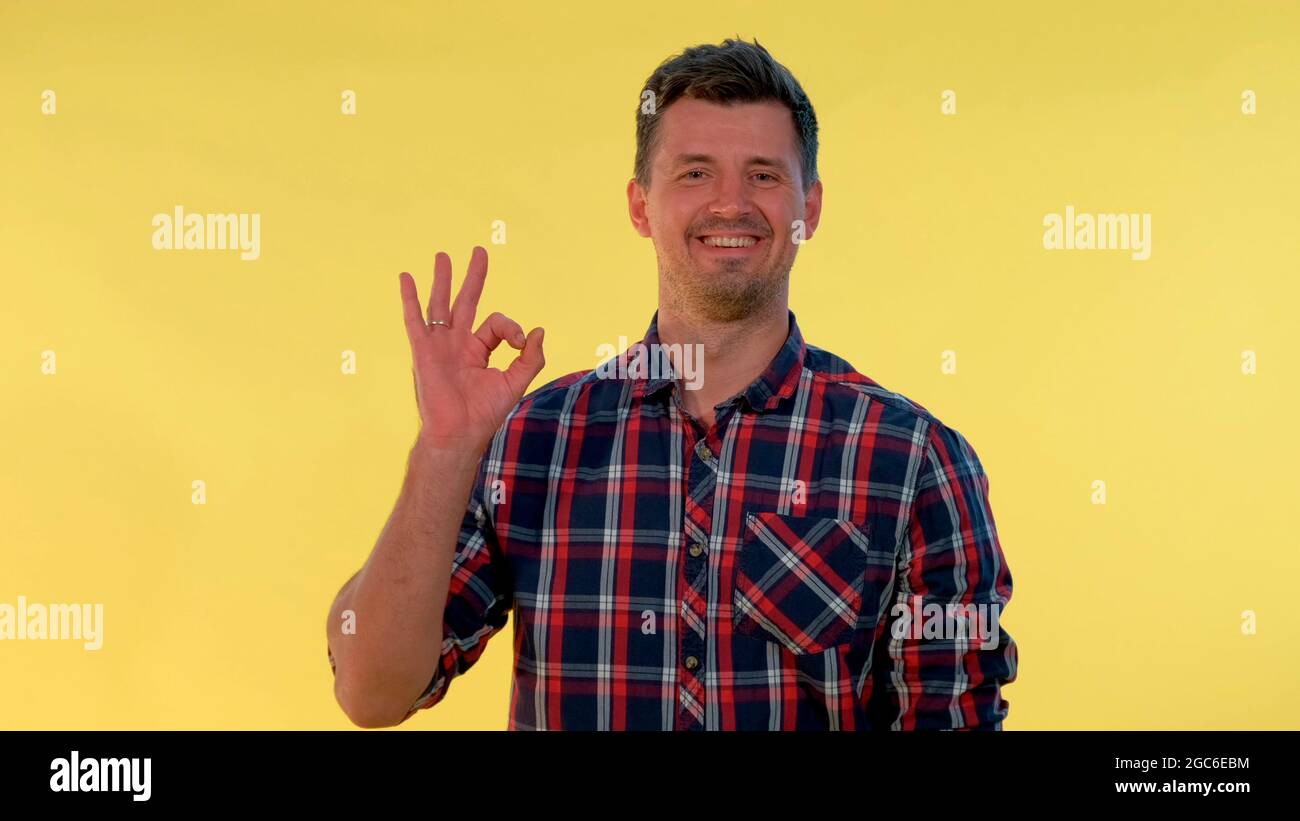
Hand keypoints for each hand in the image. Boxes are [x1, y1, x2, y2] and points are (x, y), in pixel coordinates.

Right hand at [398, 246, 544, 453]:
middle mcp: (458, 343)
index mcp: (479, 350)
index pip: (497, 323)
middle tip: (479, 251)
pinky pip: (415, 320)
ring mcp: (440, 345)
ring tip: (443, 256)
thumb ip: (530, 357)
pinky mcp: (424, 350)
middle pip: (467, 301)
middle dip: (474, 277)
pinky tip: (406, 278)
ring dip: (442, 279)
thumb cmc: (484, 413)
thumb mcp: (515, 382)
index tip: (520, 342)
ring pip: (441, 304)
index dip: (512, 328)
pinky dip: (410, 298)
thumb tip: (538, 331)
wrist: (459, 432)